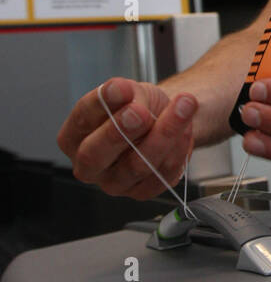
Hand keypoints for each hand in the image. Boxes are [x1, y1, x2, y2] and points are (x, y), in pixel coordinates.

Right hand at [57, 78, 197, 199]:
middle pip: (95, 155)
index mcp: (73, 137)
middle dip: (120, 132)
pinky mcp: (142, 192)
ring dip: (163, 135)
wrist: (160, 120)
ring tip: (183, 107)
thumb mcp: (128, 90)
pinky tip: (185, 130)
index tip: (123, 89)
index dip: (102, 103)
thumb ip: (122, 92)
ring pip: (136, 166)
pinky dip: (178, 150)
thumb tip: (119, 91)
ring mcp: (114, 183)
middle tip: (140, 112)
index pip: (81, 119)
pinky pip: (161, 175)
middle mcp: (87, 165)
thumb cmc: (135, 106)